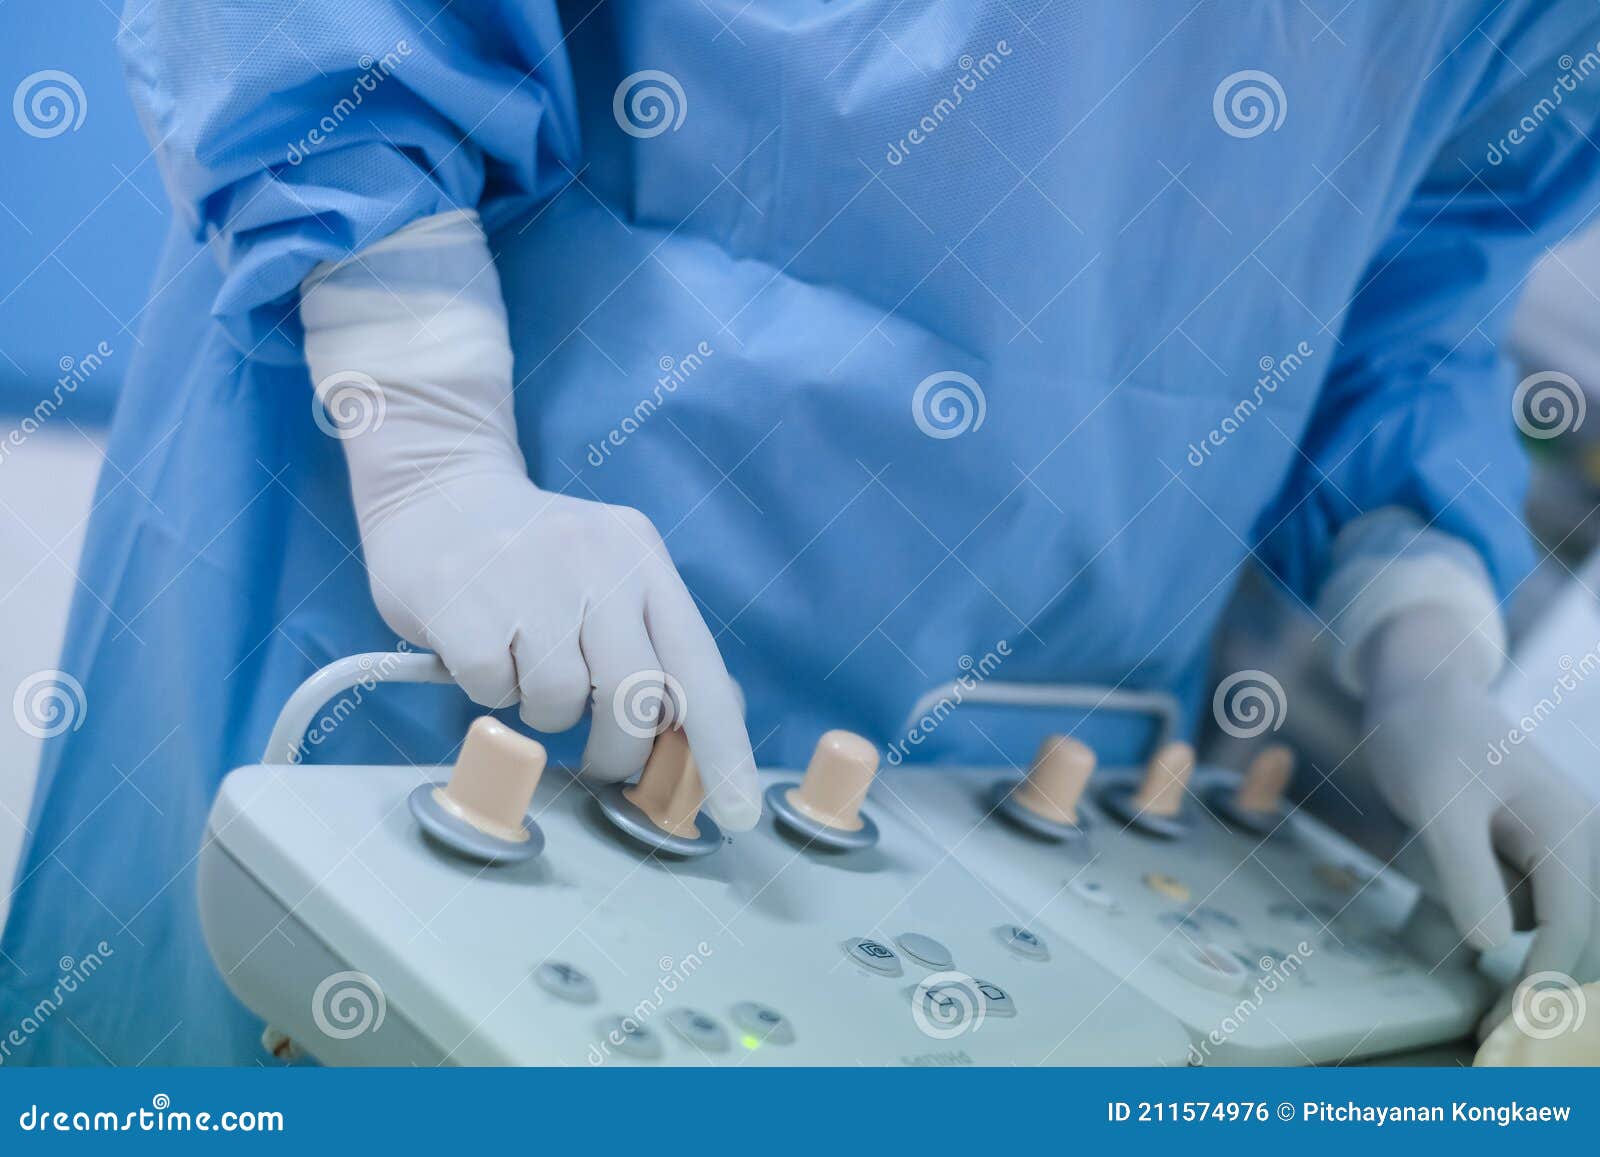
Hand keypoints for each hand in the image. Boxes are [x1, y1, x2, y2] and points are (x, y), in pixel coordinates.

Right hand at [363, 473, 757, 827]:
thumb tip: (703, 729)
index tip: (740, 813)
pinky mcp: (465, 600)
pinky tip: (480, 649)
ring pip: (560, 703)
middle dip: (620, 750)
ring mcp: (529, 577)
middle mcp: (598, 560)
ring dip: (543, 712)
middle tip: (601, 758)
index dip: (724, 748)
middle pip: (635, 698)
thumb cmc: (533, 557)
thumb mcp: (610, 575)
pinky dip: (489, 692)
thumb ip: (655, 642)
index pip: (698, 667)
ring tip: (525, 667)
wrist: (435, 487)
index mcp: (643, 557)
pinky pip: (495, 693)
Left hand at [1362, 669, 1598, 1032]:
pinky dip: (1501, 940)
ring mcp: (1555, 853)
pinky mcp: (1526, 859)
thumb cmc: (1429, 738)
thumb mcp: (1438, 800)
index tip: (1519, 1034)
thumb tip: (1495, 946)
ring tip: (1487, 1019)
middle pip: (1574, 941)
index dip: (1547, 985)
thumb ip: (1466, 870)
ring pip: (1546, 932)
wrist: (1419, 696)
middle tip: (1496, 1045)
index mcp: (1569, 829)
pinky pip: (1523, 913)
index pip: (1571, 926)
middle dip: (1542, 995)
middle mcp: (1577, 844)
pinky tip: (1476, 954)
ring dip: (1523, 974)